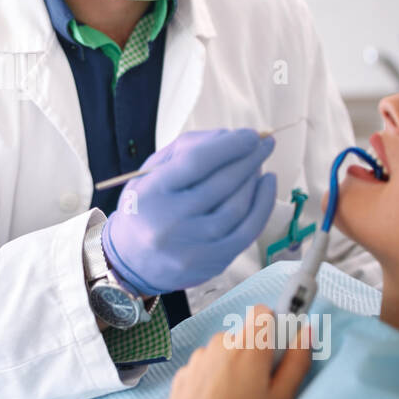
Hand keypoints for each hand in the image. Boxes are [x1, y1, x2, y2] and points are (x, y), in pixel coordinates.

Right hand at [102, 129, 276, 295]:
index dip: (229, 145)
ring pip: (238, 206)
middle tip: (263, 143)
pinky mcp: (211, 263)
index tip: (250, 134)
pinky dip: (263, 205)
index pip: (195, 162)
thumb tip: (230, 137)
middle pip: (222, 183)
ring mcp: (192, 247)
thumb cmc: (146, 208)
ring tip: (259, 164)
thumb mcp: (151, 173)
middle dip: (249, 158)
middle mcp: (169, 222)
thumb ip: (186, 150)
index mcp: (150, 193)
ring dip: (255, 179)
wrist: (132, 263)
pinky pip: (248, 231)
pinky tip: (267, 186)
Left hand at [140, 304, 310, 398]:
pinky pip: (205, 368)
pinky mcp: (182, 375)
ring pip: (223, 352)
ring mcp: (197, 359)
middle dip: (255, 354)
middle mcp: (219, 344)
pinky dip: (212, 381)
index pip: (263, 312)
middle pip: (243, 335)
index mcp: (248, 347)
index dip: (274, 326)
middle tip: (261, 389)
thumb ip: (297, 362)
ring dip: (232, 368)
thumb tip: (305, 332)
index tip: (279, 349)